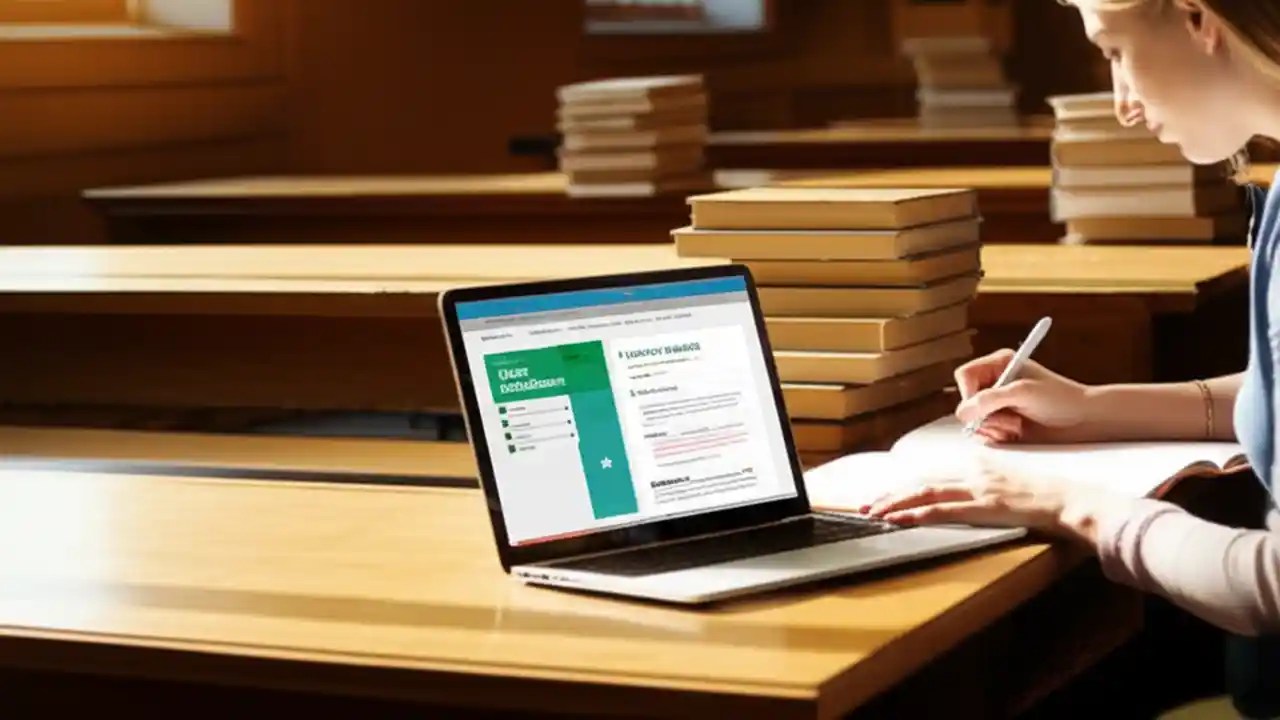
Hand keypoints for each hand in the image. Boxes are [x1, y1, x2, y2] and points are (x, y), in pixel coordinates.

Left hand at [861, 455, 1134, 544]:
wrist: (1069, 500)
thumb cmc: (1046, 497)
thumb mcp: (1011, 485)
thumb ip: (988, 488)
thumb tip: (969, 497)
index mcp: (979, 466)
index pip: (933, 474)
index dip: (906, 485)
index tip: (886, 493)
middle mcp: (973, 472)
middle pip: (921, 481)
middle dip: (890, 494)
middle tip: (865, 504)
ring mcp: (977, 488)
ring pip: (924, 493)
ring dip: (894, 503)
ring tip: (871, 512)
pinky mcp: (983, 506)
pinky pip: (941, 510)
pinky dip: (915, 514)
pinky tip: (898, 518)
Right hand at [955, 349, 1097, 445]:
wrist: (1083, 422)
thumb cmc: (1060, 399)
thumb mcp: (1024, 393)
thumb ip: (990, 399)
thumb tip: (963, 412)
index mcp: (998, 364)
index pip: (965, 376)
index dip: (969, 393)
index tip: (982, 407)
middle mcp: (995, 383)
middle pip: (966, 401)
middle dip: (984, 415)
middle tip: (1009, 421)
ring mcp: (997, 405)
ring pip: (973, 420)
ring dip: (992, 427)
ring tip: (1016, 428)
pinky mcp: (1001, 423)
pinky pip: (982, 433)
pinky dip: (996, 437)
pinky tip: (1016, 434)